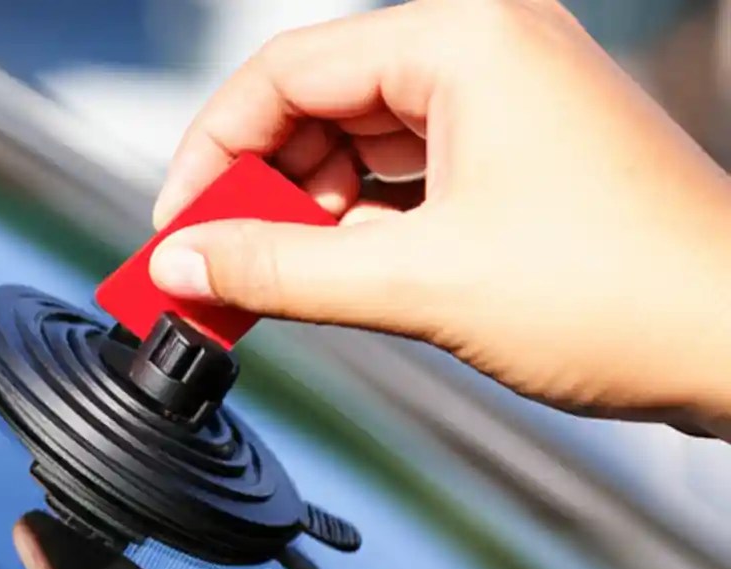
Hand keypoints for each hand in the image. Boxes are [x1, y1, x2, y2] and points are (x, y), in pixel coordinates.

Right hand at [147, 0, 730, 434]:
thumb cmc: (628, 292)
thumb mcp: (419, 282)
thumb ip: (280, 272)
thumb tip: (187, 265)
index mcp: (464, 38)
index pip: (286, 72)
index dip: (213, 152)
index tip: (178, 223)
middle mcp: (485, 50)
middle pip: (318, 103)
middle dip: (257, 187)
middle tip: (213, 260)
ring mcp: (506, 100)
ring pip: (358, 141)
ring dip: (305, 211)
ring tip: (268, 276)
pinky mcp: (517, 154)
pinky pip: (404, 173)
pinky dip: (357, 222)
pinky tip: (332, 270)